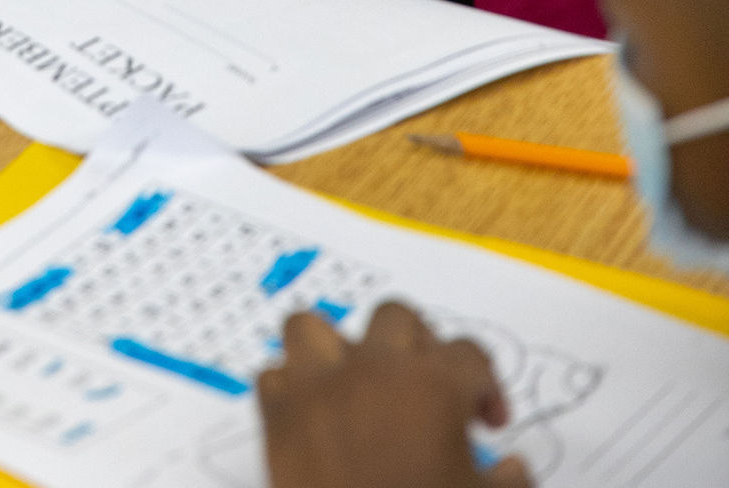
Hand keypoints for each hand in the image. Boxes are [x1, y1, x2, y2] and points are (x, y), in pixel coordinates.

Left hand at [259, 304, 531, 487]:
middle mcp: (374, 369)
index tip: (487, 422)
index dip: (487, 386)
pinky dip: (292, 391)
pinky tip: (315, 419)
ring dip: (335, 350)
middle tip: (427, 389)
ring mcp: (320, 387)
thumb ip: (511, 480)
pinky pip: (274, 378)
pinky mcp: (279, 418)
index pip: (470, 354)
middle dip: (417, 346)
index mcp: (432, 385)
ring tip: (357, 384)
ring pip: (315, 327)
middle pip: (397, 318)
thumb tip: (513, 468)